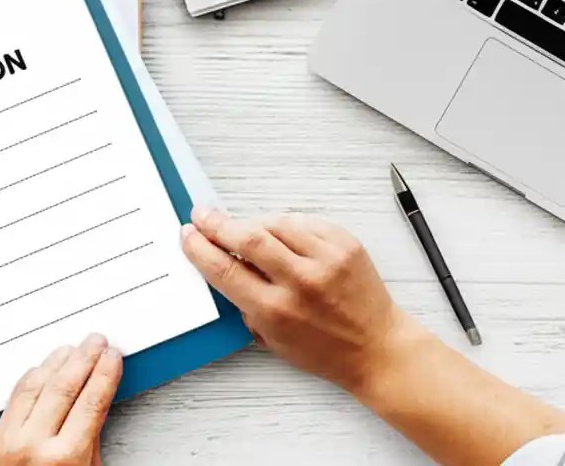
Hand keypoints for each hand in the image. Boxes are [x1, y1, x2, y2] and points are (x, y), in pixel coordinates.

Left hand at [0, 334, 121, 465]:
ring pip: (36, 385)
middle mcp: (35, 446)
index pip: (91, 400)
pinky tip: (44, 368)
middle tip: (96, 342)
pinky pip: (14, 397)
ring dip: (57, 361)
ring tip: (73, 348)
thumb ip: (91, 437)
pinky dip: (32, 377)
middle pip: (65, 386)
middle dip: (84, 358)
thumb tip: (98, 400)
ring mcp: (10, 442)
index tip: (113, 358)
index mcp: (65, 459)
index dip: (105, 373)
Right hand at [180, 207, 418, 394]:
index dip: (200, 248)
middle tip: (203, 215)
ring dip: (253, 223)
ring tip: (244, 229)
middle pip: (247, 237)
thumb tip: (221, 264)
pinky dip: (286, 225)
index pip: (225, 269)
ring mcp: (326, 258)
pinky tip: (279, 233)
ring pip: (276, 222)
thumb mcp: (271, 339)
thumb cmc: (324, 350)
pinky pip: (304, 221)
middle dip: (218, 223)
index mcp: (276, 310)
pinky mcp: (345, 243)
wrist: (375, 347)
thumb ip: (245, 303)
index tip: (189, 235)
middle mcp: (301, 281)